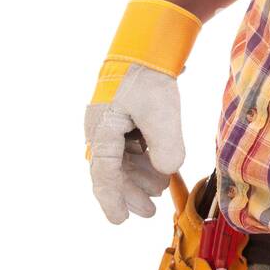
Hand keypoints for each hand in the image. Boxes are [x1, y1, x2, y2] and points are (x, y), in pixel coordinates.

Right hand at [84, 0, 200, 223]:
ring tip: (159, 188)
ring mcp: (111, 126)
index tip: (120, 221)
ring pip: (122, 162)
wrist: (146, 49)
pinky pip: (129, 149)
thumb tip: (167, 171)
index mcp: (103, 131)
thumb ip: (165, 145)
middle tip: (149, 212)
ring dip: (138, 178)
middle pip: (112, 173)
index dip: (112, 200)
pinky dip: (142, 162)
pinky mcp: (123, 120)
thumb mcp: (161, 112)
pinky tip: (159, 168)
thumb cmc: (149, 79)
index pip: (104, 175)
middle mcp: (102, 131)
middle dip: (129, 194)